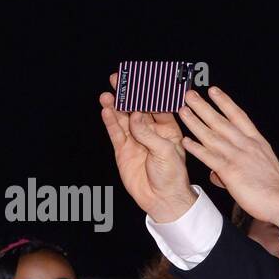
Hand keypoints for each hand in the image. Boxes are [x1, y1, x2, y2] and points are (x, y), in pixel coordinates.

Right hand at [99, 73, 195, 222]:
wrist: (162, 199)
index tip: (139, 79)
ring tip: (108, 95)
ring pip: (123, 119)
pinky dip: (110, 121)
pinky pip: (115, 133)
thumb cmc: (172, 176)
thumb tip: (134, 115)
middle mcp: (151, 132)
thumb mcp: (165, 152)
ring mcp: (135, 140)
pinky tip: (106, 110)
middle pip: (136, 108)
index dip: (148, 93)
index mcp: (168, 130)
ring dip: (115, 106)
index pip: (157, 106)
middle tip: (118, 80)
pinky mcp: (123, 150)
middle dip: (127, 94)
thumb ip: (148, 134)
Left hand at [177, 88, 278, 224]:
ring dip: (195, 122)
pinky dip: (197, 148)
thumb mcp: (262, 167)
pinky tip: (186, 141)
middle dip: (204, 107)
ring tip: (184, 111)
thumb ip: (239, 164)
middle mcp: (246, 145)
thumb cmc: (275, 187)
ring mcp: (237, 157)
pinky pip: (209, 157)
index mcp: (256, 142)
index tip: (214, 91)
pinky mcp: (230, 171)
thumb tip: (217, 172)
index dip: (224, 102)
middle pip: (221, 121)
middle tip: (190, 95)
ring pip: (212, 135)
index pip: (238, 116)